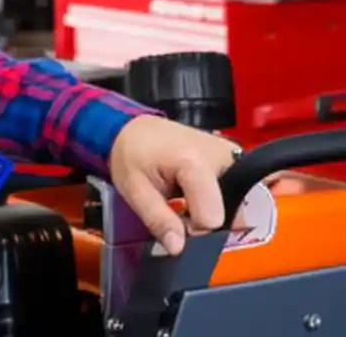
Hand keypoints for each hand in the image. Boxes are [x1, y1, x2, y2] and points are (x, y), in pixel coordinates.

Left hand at [109, 114, 240, 254]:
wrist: (136, 130)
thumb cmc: (132, 155)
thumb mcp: (135, 190)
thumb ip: (159, 220)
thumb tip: (178, 249)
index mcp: (194, 163)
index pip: (211, 218)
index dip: (194, 229)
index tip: (177, 221)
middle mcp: (223, 156)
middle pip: (233, 211)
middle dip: (210, 220)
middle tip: (184, 209)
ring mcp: (233, 154)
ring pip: (243, 202)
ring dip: (220, 209)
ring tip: (192, 198)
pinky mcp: (237, 156)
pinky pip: (246, 187)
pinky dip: (230, 198)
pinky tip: (210, 195)